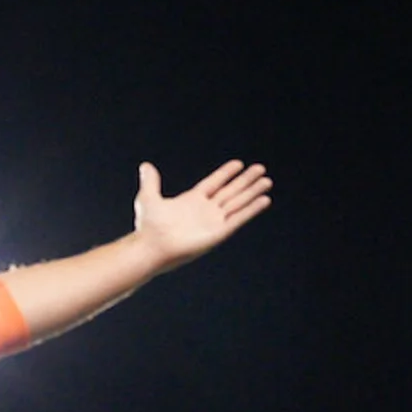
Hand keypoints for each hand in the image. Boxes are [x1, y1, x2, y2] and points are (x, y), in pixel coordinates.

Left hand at [133, 160, 272, 270]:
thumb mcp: (148, 198)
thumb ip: (150, 182)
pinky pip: (239, 218)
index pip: (214, 183)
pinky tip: (264, 200)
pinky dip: (251, 209)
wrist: (152, 247)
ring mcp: (213, 221)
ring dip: (252, 192)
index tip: (238, 164)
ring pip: (238, 202)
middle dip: (245, 180)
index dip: (226, 174)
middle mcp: (205, 210)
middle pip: (230, 191)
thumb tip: (145, 166)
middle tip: (260, 168)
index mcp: (191, 200)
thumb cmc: (148, 227)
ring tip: (267, 181)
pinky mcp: (218, 233)